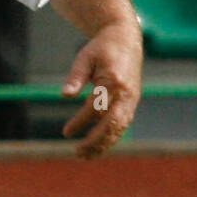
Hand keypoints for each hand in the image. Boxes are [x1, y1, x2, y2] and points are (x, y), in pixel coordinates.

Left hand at [61, 20, 142, 157]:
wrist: (126, 40)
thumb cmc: (102, 48)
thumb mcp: (84, 57)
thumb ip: (75, 76)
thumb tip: (64, 95)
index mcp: (113, 81)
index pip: (96, 108)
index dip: (81, 122)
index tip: (66, 132)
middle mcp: (126, 93)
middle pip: (112, 124)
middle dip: (96, 141)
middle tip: (77, 153)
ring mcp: (131, 99)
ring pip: (120, 128)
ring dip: (104, 144)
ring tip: (85, 156)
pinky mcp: (132, 103)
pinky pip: (122, 125)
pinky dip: (111, 138)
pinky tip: (97, 148)